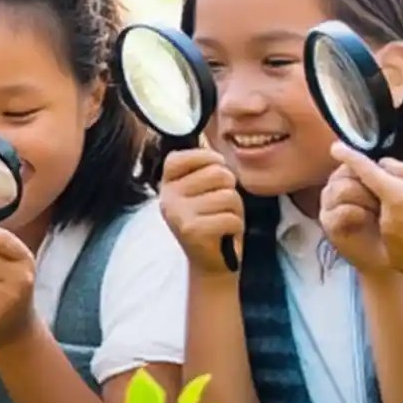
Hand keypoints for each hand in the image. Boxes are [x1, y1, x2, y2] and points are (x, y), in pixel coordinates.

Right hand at [159, 148, 243, 275]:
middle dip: (230, 189)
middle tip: (220, 206)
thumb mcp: (204, 190)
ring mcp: (177, 214)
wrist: (211, 263)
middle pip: (217, 173)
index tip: (216, 175)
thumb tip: (214, 139)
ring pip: (228, 196)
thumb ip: (205, 168)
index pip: (184, 156)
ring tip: (222, 220)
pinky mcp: (192, 230)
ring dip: (235, 210)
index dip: (209, 159)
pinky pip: (231, 217)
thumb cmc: (213, 220)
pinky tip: (223, 234)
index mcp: (167, 184)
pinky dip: (235, 226)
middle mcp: (167, 197)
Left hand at [331, 142, 402, 291]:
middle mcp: (384, 216)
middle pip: (382, 194)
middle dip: (398, 191)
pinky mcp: (392, 255)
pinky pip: (396, 235)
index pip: (366, 171)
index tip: (335, 147)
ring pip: (390, 215)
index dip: (350, 157)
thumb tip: (386, 165)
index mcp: (396, 196)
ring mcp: (386, 237)